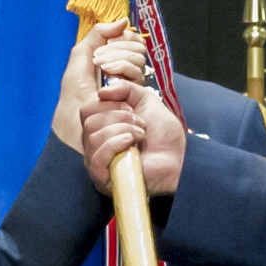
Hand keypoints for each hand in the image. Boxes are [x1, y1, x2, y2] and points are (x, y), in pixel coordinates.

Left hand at [53, 26, 149, 151]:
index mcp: (115, 58)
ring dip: (118, 59)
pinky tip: (110, 78)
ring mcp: (132, 84)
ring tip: (102, 69)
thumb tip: (123, 21)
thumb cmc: (74, 91)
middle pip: (137, 47)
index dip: (123, 37)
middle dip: (117, 48)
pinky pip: (137, 74)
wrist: (74, 116)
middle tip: (99, 60)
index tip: (109, 41)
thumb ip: (98, 34)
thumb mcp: (81, 56)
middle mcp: (126, 70)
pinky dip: (122, 70)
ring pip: (139, 59)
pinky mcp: (136, 96)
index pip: (131, 39)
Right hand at [80, 72, 186, 198]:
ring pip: (93, 136)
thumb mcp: (147, 101)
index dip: (108, 102)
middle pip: (89, 121)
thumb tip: (102, 91)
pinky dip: (114, 144)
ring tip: (141, 135)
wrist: (177, 161)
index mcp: (102, 125)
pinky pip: (96, 157)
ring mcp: (97, 161)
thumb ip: (126, 88)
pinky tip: (130, 143)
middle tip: (140, 123)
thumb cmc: (163, 137)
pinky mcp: (102, 177)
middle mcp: (95, 143)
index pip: (87, 108)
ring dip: (122, 129)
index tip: (131, 108)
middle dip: (118, 116)